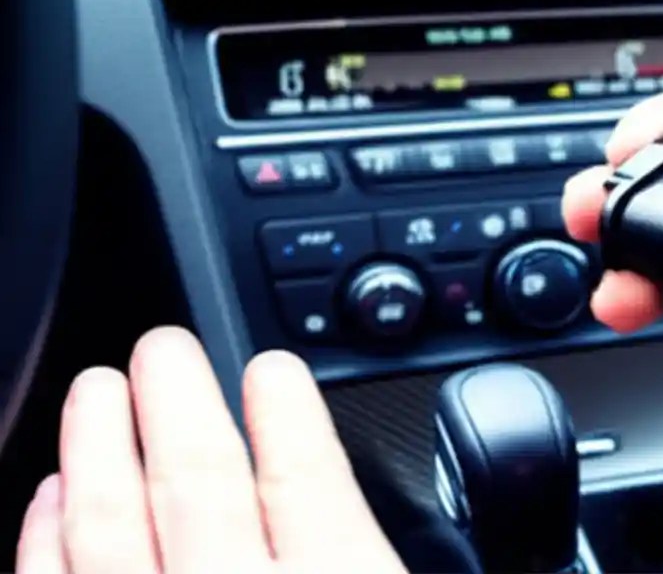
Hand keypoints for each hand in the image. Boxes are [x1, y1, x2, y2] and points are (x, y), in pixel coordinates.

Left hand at [16, 327, 406, 573]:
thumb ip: (378, 555)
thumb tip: (377, 528)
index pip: (307, 475)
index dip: (286, 410)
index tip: (271, 371)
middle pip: (198, 478)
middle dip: (176, 398)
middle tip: (163, 349)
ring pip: (110, 524)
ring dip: (98, 446)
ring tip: (97, 389)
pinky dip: (44, 537)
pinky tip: (50, 500)